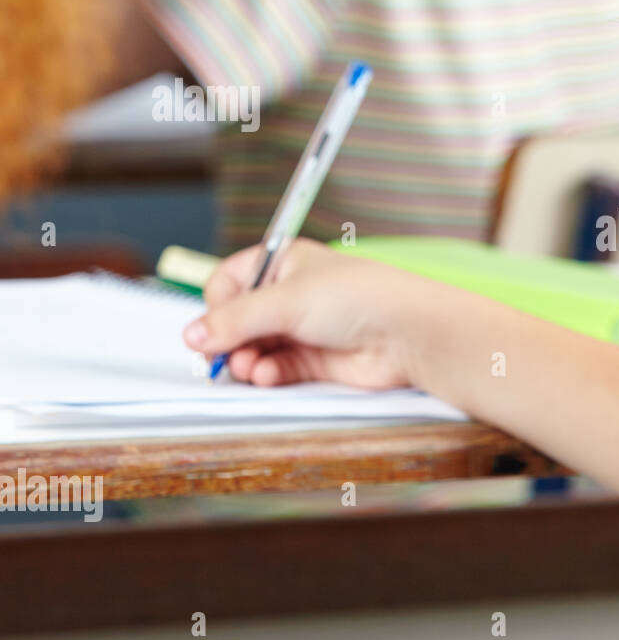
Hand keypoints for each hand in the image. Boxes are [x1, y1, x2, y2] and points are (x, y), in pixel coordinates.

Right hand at [182, 239, 429, 389]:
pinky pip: (277, 368)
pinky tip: (266, 376)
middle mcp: (292, 295)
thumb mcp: (285, 300)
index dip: (216, 305)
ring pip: (256, 348)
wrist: (407, 334)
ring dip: (246, 360)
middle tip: (221, 357)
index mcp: (285, 263)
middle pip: (239, 320)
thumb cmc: (356, 299)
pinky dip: (267, 373)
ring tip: (248, 368)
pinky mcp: (316, 361)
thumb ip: (234, 320)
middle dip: (228, 340)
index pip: (230, 281)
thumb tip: (190, 336)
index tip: (212, 326)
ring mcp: (305, 329)